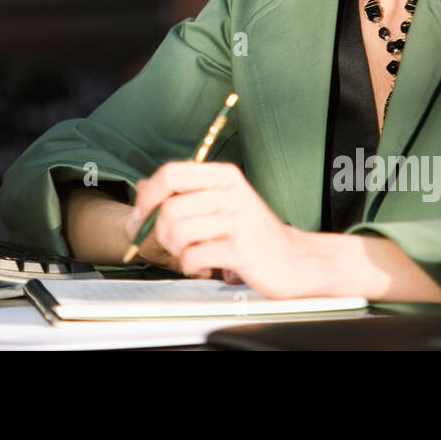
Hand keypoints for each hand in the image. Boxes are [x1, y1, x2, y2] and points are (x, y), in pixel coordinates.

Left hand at [128, 161, 325, 298]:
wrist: (298, 261)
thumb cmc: (256, 234)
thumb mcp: (223, 203)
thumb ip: (186, 192)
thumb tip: (143, 187)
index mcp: (224, 176)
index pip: (172, 173)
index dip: (148, 195)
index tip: (142, 213)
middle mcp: (231, 193)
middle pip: (170, 208)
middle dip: (162, 233)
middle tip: (175, 244)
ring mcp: (238, 221)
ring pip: (178, 232)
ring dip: (177, 250)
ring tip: (191, 254)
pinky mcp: (241, 249)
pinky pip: (193, 256)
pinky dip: (190, 266)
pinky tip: (203, 266)